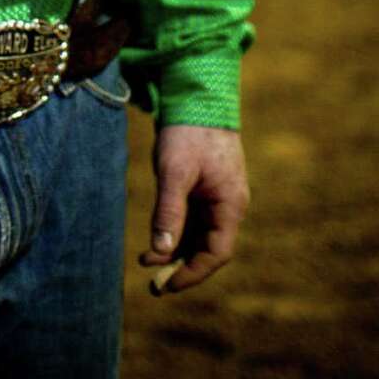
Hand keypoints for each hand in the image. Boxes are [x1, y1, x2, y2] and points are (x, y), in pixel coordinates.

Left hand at [138, 124, 248, 294]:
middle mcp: (230, 204)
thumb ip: (169, 212)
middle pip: (209, 248)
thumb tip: (160, 252)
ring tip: (148, 263)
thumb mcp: (175, 172)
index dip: (192, 273)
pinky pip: (196, 219)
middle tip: (153, 284)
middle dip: (182, 266)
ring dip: (178, 251)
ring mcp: (219, 196)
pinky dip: (178, 232)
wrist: (196, 93)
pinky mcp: (207, 187)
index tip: (166, 285)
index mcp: (231, 204)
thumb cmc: (188, 131)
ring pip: (201, 235)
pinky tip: (157, 240)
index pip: (216, 253)